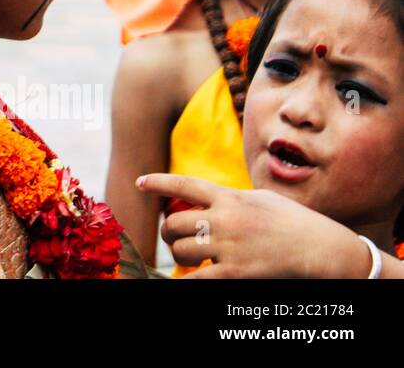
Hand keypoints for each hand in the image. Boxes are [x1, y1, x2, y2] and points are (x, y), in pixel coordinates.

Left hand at [137, 173, 372, 277]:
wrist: (323, 249)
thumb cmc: (294, 222)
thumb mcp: (261, 199)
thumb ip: (232, 198)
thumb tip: (209, 200)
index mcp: (230, 197)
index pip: (185, 185)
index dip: (159, 182)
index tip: (140, 182)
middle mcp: (224, 219)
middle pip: (175, 224)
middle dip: (169, 234)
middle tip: (175, 239)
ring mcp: (228, 246)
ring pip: (182, 251)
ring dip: (180, 256)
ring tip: (188, 257)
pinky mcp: (236, 272)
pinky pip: (198, 279)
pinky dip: (187, 280)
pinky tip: (183, 280)